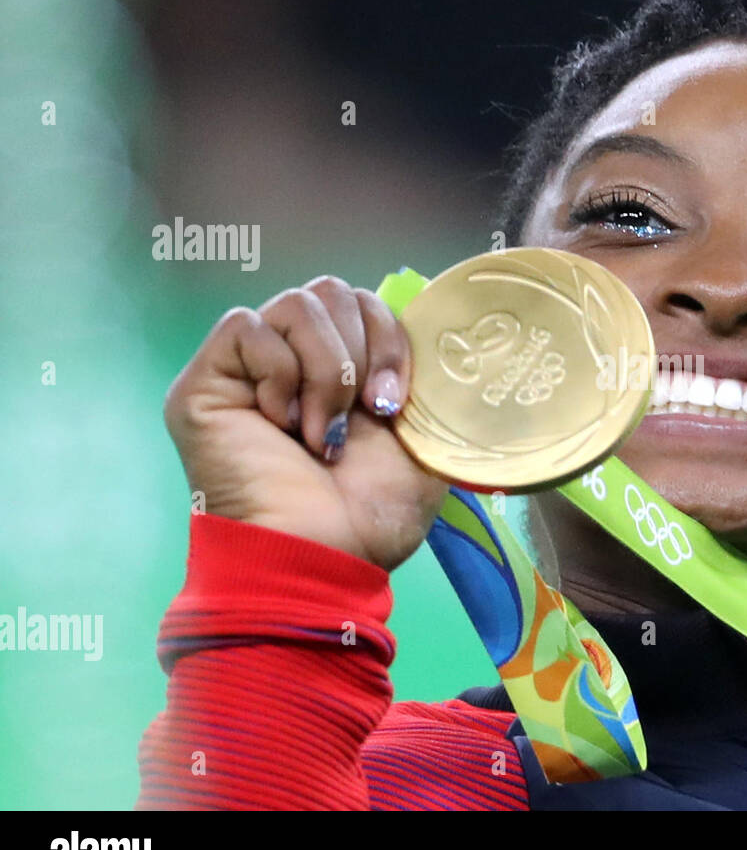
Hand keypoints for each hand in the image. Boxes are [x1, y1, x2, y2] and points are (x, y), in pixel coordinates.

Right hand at [164, 276, 447, 569]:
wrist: (322, 558)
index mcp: (344, 374)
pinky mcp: (205, 381)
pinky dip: (280, 374)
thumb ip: (426, 383)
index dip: (391, 339)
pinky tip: (282, 426)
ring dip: (326, 370)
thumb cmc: (370, 517)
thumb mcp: (422, 440)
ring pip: (296, 303)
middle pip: (332, 291)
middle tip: (366, 413)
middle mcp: (294, 364)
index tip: (394, 403)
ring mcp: (247, 371)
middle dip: (364, 349)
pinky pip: (246, 327)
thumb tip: (439, 332)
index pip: (366, 305)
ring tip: (322, 431)